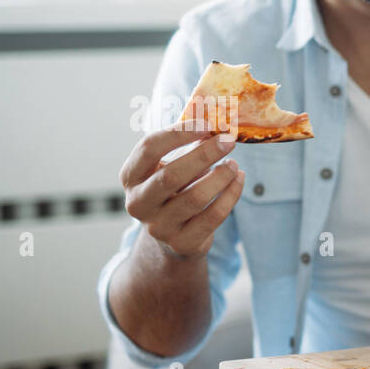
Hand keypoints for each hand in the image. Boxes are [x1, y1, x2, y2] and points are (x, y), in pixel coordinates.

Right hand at [120, 120, 244, 259]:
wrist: (170, 240)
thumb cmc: (172, 193)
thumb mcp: (168, 168)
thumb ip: (184, 148)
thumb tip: (217, 124)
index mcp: (130, 177)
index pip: (148, 148)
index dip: (178, 134)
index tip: (207, 124)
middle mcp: (138, 203)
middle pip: (172, 175)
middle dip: (204, 155)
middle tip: (229, 141)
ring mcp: (159, 227)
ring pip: (196, 198)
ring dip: (221, 177)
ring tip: (234, 165)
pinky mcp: (182, 243)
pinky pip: (213, 216)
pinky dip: (231, 195)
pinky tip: (239, 180)